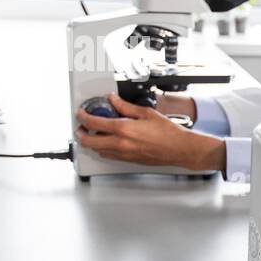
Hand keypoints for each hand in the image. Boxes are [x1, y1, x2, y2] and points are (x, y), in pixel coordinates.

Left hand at [75, 93, 224, 171]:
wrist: (180, 149)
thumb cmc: (168, 133)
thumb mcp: (146, 113)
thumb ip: (125, 106)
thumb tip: (113, 100)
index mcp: (123, 129)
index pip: (93, 123)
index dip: (82, 116)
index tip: (81, 112)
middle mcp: (120, 143)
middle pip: (88, 141)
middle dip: (80, 132)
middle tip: (82, 125)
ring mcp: (123, 154)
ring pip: (97, 150)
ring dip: (92, 140)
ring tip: (97, 132)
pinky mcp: (128, 160)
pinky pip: (108, 155)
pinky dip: (104, 147)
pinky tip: (110, 140)